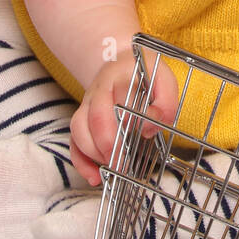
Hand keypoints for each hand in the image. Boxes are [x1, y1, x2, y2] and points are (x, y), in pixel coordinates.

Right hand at [69, 45, 178, 185]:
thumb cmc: (146, 76)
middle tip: (123, 164)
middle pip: (96, 116)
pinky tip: (95, 177)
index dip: (131, 116)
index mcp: (120, 77)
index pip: (121, 95)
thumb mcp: (164, 80)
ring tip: (112, 170)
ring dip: (93, 153)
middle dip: (108, 144)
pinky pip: (73, 141)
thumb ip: (165, 102)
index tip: (145, 132)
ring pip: (79, 129)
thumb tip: (149, 128)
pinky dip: (81, 162)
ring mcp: (86, 105)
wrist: (121, 61)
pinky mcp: (81, 120)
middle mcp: (99, 90)